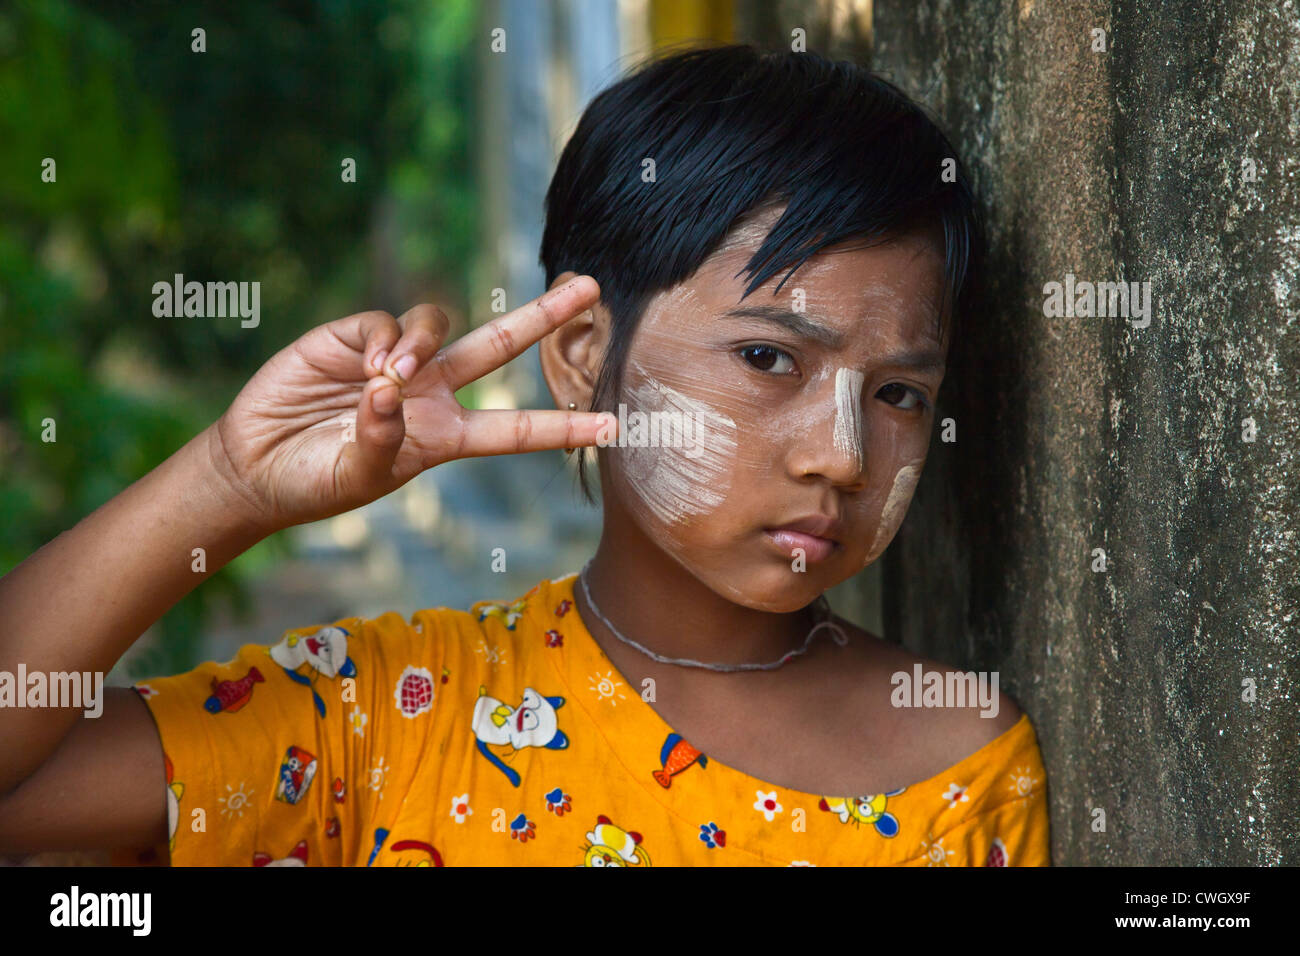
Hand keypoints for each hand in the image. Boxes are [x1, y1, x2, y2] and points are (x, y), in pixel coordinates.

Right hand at [206, 276, 613, 530]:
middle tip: (591, 289)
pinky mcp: (354, 338)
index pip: (515, 430)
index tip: (613, 426)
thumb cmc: (313, 483)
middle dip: (544, 317)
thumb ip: (381, 442)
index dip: (562, 428)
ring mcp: (396, 362)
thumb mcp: (356, 478)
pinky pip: (388, 324)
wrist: (254, 465)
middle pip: (499, 347)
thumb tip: (391, 390)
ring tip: (391, 379)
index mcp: (444, 437)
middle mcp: (430, 393)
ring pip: (440, 325)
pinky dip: (387, 342)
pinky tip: (367, 369)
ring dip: (423, 345)